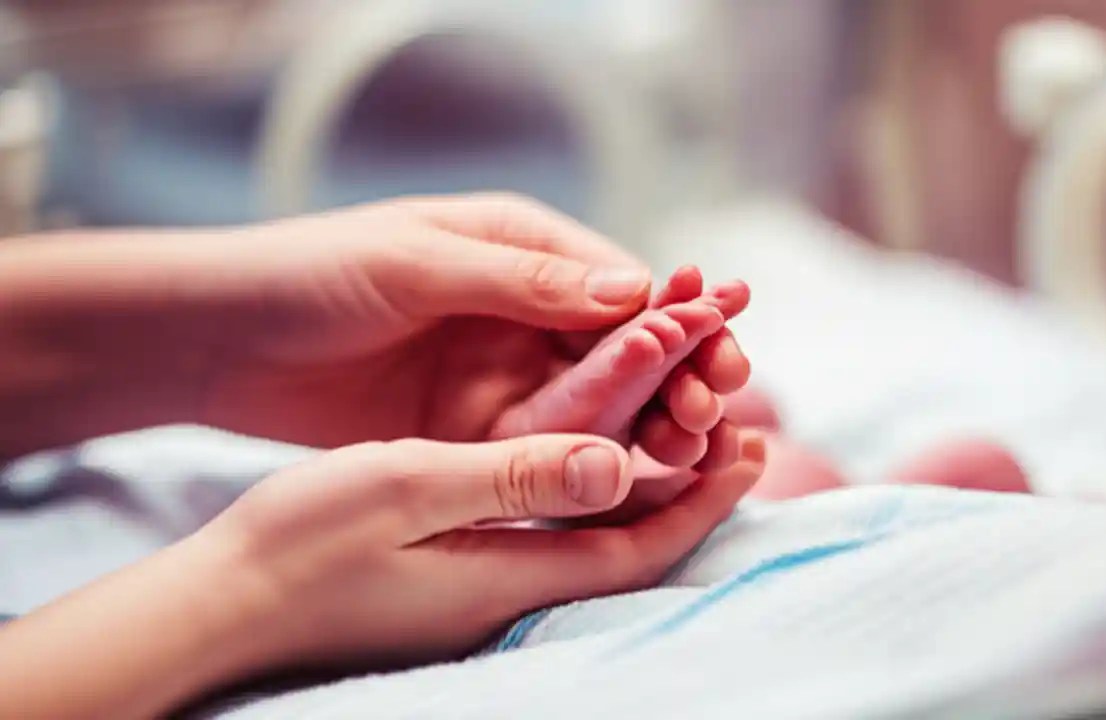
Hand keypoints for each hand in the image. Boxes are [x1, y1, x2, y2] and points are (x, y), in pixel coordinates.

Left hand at [0, 194, 746, 459]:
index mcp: (523, 248)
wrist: (221, 340)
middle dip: (681, 373)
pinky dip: (592, 458)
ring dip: (649, 422)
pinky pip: (548, 444)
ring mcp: (504, 373)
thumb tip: (634, 289)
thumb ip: (523, 279)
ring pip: (599, 401)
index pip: (623, 286)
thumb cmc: (311, 272)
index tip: (721, 352)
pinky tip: (635, 478)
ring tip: (693, 448)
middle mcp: (527, 310)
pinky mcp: (476, 430)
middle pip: (626, 348)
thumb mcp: (418, 263)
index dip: (679, 319)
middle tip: (719, 409)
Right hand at [208, 433, 764, 666]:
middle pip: (630, 546)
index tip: (752, 445)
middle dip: (691, 493)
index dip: (703, 498)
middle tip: (738, 431)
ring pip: (592, 538)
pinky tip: (586, 460)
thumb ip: (511, 477)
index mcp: (511, 572)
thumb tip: (612, 464)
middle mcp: (508, 590)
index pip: (641, 543)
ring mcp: (479, 588)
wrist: (224, 602)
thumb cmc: (303, 545)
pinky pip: (548, 535)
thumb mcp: (407, 488)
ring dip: (645, 489)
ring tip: (682, 433)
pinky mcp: (450, 575)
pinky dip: (587, 494)